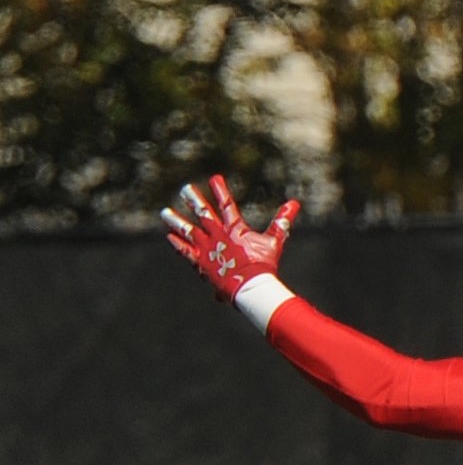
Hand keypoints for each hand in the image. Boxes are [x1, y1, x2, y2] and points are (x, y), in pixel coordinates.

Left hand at [161, 175, 299, 301]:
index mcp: (235, 228)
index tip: (214, 179)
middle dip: (194, 199)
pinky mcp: (201, 262)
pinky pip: (185, 251)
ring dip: (176, 220)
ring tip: (165, 213)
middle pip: (203, 213)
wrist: (250, 285)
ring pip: (188, 230)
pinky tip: (170, 237)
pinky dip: (177, 244)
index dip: (220, 190)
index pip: (226, 205)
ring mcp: (207, 248)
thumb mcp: (275, 241)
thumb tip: (295, 203)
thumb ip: (282, 221)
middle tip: (186, 189)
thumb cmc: (264, 264)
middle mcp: (217, 235)